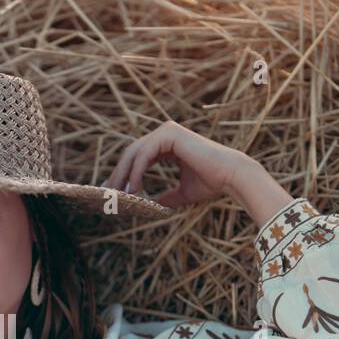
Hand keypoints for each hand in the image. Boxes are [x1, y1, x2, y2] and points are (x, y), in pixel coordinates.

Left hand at [103, 120, 255, 206]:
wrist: (231, 177)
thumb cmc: (212, 184)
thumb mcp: (182, 193)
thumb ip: (166, 197)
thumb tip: (153, 207)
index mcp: (169, 144)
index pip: (138, 157)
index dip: (124, 174)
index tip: (113, 192)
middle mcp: (166, 134)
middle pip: (132, 153)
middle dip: (118, 174)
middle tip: (107, 194)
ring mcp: (168, 131)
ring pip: (135, 152)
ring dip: (123, 175)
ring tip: (117, 194)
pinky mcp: (170, 134)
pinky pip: (144, 154)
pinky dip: (136, 171)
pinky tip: (132, 188)